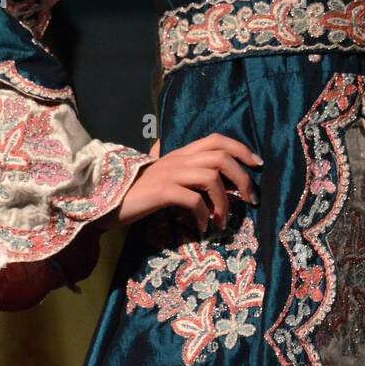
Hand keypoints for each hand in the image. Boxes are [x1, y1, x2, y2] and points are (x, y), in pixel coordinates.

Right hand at [108, 134, 261, 234]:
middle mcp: (177, 159)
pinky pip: (192, 200)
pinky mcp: (161, 192)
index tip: (257, 165)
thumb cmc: (136, 191)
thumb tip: (183, 157)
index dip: (241, 148)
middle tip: (251, 199)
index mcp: (180, 153)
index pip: (216, 139)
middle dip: (243, 177)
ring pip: (211, 177)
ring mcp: (169, 174)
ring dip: (224, 202)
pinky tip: (204, 226)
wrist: (106, 202)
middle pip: (220, 156)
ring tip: (223, 220)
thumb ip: (174, 164)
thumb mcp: (159, 174)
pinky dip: (204, 215)